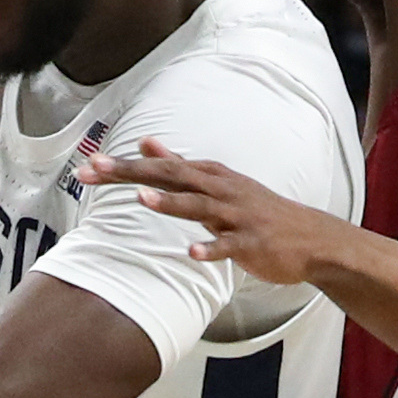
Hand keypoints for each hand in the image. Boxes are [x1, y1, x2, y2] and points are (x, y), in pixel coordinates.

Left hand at [83, 138, 339, 285]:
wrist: (310, 239)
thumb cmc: (257, 211)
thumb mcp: (216, 183)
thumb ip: (179, 165)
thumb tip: (146, 144)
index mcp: (208, 176)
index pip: (160, 166)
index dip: (123, 166)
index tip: (87, 166)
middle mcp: (220, 190)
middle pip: (172, 177)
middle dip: (133, 173)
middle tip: (97, 170)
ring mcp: (236, 216)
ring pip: (199, 207)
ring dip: (171, 203)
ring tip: (143, 199)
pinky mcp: (251, 243)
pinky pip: (228, 247)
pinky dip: (210, 249)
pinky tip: (191, 253)